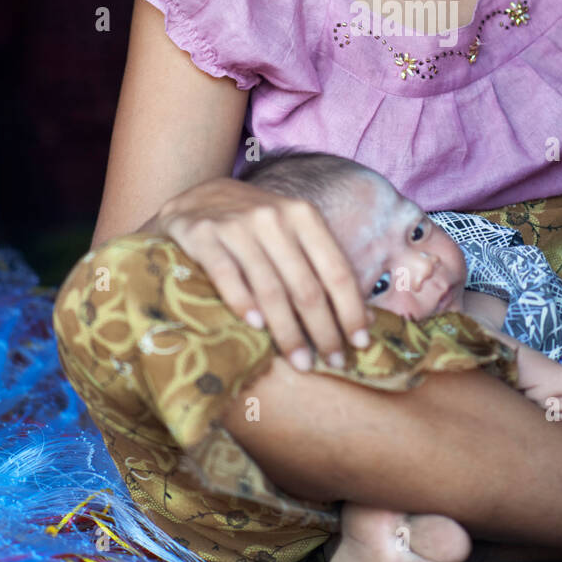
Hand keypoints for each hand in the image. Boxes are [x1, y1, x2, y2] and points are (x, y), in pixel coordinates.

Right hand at [155, 177, 371, 369]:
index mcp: (303, 216)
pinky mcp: (203, 236)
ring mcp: (237, 226)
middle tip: (333, 363)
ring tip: (301, 363)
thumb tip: (367, 320)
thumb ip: (324, 269)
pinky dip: (243, 304)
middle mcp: (274, 218)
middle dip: (324, 331)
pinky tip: (256, 329)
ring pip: (270, 289)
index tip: (361, 344)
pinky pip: (227, 277)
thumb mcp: (293, 234)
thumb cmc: (254, 226)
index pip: (336, 270)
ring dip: (289, 332)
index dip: (351, 310)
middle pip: (306, 287)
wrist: (194, 198)